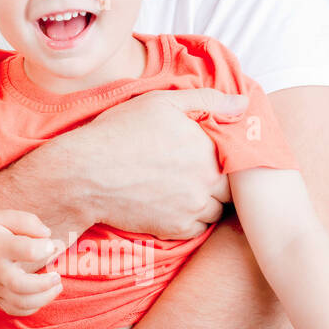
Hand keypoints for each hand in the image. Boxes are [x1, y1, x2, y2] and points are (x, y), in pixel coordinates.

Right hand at [0, 211, 62, 316]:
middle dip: (45, 283)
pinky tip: (42, 294)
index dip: (46, 247)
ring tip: (57, 285)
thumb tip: (49, 236)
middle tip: (57, 274)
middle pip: (22, 285)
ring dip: (45, 297)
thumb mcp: (3, 217)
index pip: (28, 250)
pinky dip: (34, 307)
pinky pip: (16, 310)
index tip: (51, 244)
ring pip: (21, 303)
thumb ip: (28, 222)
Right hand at [81, 88, 242, 238]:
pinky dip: (190, 219)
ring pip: (216, 210)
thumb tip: (244, 103)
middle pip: (231, 188)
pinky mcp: (175, 229)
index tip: (205, 153)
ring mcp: (192, 208)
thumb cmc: (119, 132)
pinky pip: (198, 228)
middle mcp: (206, 181)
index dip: (223, 156)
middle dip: (218, 181)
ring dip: (206, 201)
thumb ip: (207, 100)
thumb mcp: (161, 102)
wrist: (84, 173)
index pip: (238, 158)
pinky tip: (170, 204)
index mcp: (208, 149)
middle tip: (193, 172)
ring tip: (182, 189)